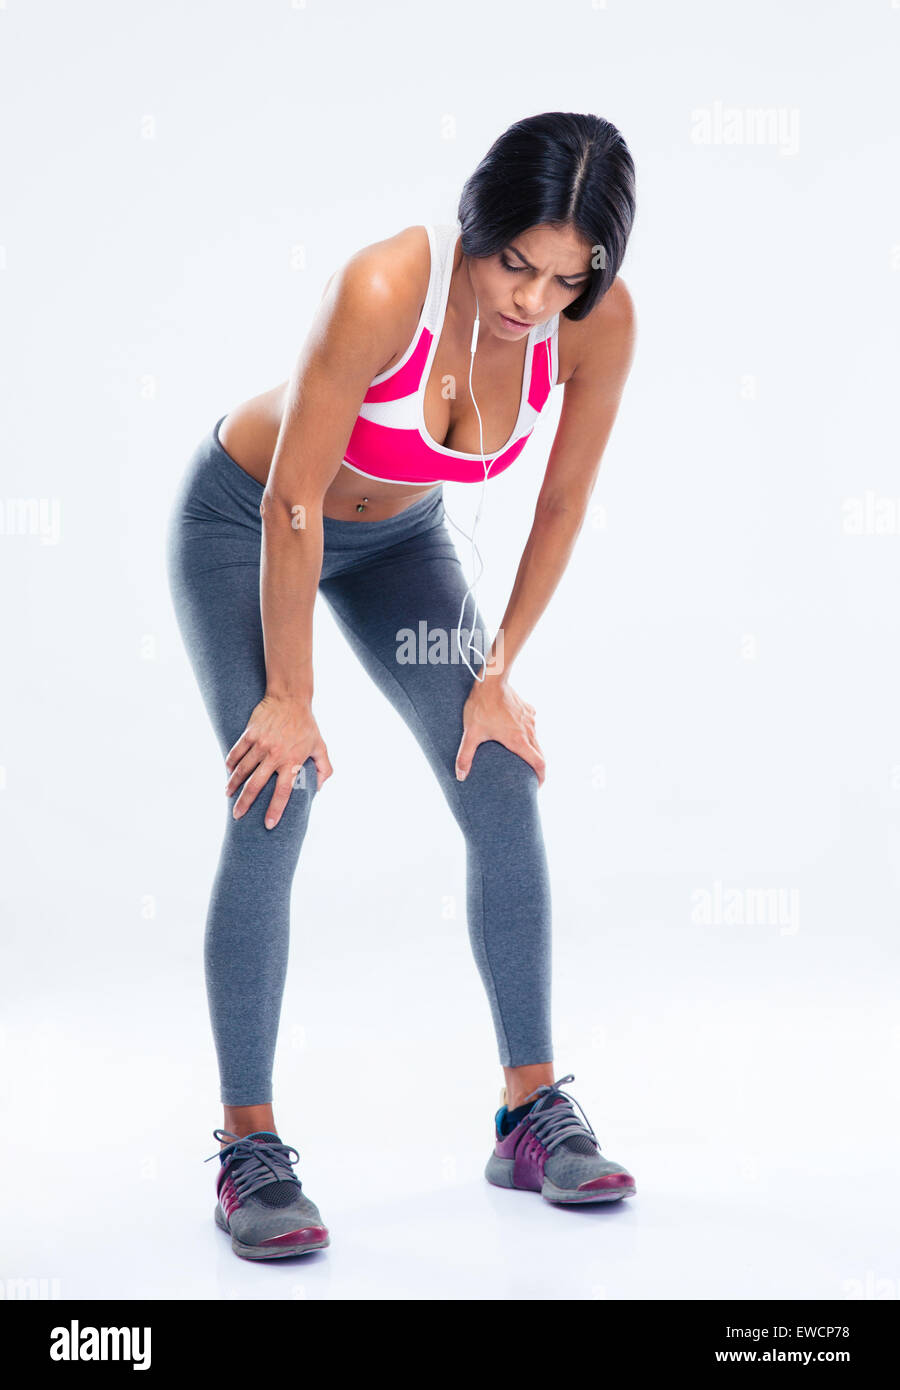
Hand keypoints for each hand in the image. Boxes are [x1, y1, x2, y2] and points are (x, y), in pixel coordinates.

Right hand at [225, 693, 332, 828]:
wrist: (290, 697)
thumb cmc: (307, 724)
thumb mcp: (320, 746)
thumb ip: (323, 769)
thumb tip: (318, 788)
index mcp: (291, 761)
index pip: (282, 792)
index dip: (275, 810)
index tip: (268, 824)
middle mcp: (274, 755)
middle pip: (255, 785)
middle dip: (244, 803)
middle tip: (237, 816)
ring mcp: (260, 744)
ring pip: (242, 770)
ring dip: (233, 785)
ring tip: (228, 795)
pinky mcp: (250, 733)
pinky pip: (237, 752)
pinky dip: (231, 763)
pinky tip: (228, 771)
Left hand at [455, 674, 545, 785]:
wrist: (492, 680)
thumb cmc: (482, 706)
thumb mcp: (471, 733)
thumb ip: (465, 755)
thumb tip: (460, 776)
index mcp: (518, 740)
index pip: (539, 764)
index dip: (541, 777)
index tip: (537, 785)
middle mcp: (528, 731)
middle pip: (540, 754)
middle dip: (537, 767)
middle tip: (529, 776)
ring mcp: (530, 719)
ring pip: (536, 739)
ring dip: (532, 750)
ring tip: (522, 756)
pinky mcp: (528, 709)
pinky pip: (531, 725)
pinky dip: (528, 733)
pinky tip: (516, 732)